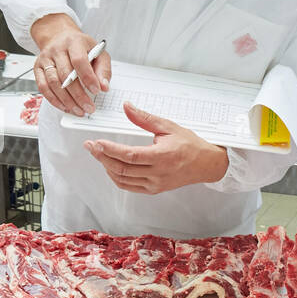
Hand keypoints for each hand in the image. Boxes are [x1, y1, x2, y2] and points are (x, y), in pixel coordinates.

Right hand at [31, 13, 110, 116]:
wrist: (60, 37)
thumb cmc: (81, 47)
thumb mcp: (98, 53)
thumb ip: (103, 70)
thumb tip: (104, 87)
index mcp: (74, 42)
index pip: (79, 60)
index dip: (87, 77)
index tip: (96, 90)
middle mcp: (57, 49)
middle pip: (65, 75)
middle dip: (78, 95)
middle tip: (88, 107)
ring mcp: (45, 59)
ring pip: (53, 83)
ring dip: (67, 100)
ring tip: (79, 110)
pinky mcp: (38, 68)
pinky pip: (43, 87)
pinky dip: (54, 100)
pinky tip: (65, 107)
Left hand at [84, 103, 228, 194]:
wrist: (205, 164)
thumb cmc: (190, 145)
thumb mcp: (168, 126)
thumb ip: (144, 118)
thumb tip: (127, 108)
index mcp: (162, 156)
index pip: (129, 155)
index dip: (109, 150)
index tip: (96, 142)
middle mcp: (158, 173)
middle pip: (122, 169)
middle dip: (102, 157)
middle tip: (91, 147)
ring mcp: (155, 184)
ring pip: (123, 179)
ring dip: (107, 167)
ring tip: (99, 155)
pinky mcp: (154, 189)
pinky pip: (129, 186)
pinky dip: (117, 177)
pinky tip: (111, 167)